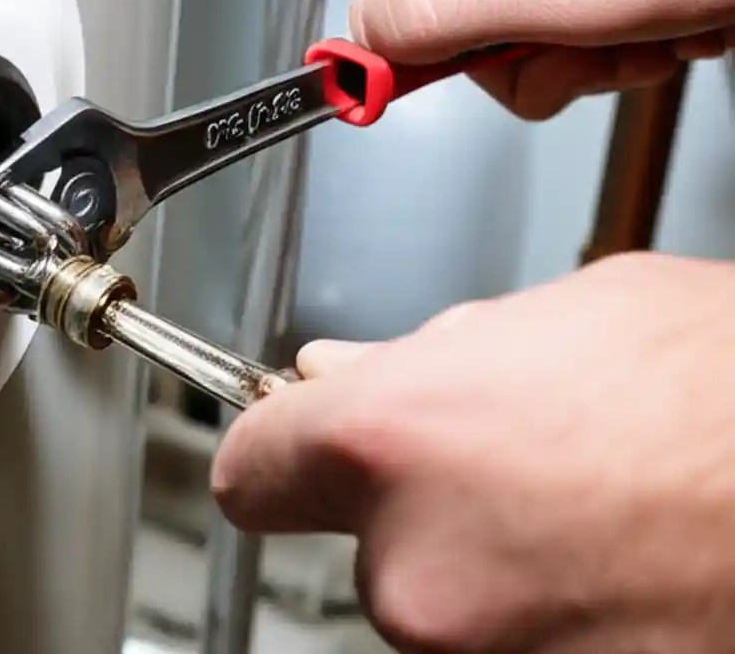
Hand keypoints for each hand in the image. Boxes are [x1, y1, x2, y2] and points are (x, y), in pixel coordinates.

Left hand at [212, 253, 734, 651]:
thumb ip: (424, 358)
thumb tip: (337, 376)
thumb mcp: (563, 319)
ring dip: (484, 566)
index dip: (285, 455)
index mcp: (392, 443)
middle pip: (355, 545)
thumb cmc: (731, 393)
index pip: (253, 470)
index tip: (301, 454)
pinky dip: (540, 618)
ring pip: (431, 605)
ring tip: (591, 516)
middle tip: (512, 470)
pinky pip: (497, 647)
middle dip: (413, 509)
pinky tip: (614, 569)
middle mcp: (415, 571)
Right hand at [349, 0, 734, 118]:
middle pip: (484, 39)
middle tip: (618, 32)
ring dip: (616, 52)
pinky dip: (652, 36)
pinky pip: (605, 31)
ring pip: (552, 44)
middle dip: (561, 58)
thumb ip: (443, 12)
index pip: (408, 17)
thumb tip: (353, 46)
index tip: (484, 73)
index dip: (450, 61)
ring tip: (668, 15)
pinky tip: (685, 9)